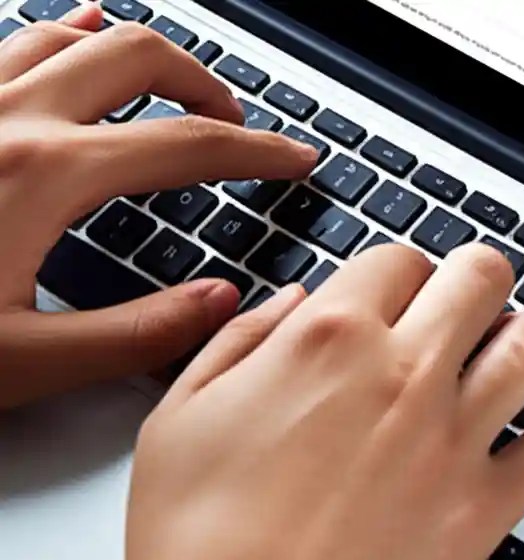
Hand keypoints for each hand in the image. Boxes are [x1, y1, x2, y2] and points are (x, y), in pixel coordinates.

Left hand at [0, 4, 316, 408]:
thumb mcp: (23, 364)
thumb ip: (139, 335)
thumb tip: (222, 304)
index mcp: (45, 177)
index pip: (188, 146)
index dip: (259, 151)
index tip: (297, 159)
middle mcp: (5, 119)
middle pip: (138, 59)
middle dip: (207, 83)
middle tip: (238, 121)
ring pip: (69, 35)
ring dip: (135, 52)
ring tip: (168, 78)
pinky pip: (5, 42)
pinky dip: (56, 34)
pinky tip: (67, 33)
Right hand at [59, 243, 523, 559]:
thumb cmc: (195, 552)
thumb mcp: (179, 418)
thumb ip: (241, 341)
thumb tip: (292, 301)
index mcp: (329, 340)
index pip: (399, 257)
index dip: (398, 272)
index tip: (395, 293)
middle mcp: (404, 377)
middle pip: (483, 276)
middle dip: (475, 280)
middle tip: (463, 304)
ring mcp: (455, 441)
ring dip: (522, 341)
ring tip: (503, 357)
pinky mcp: (487, 508)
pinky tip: (522, 442)